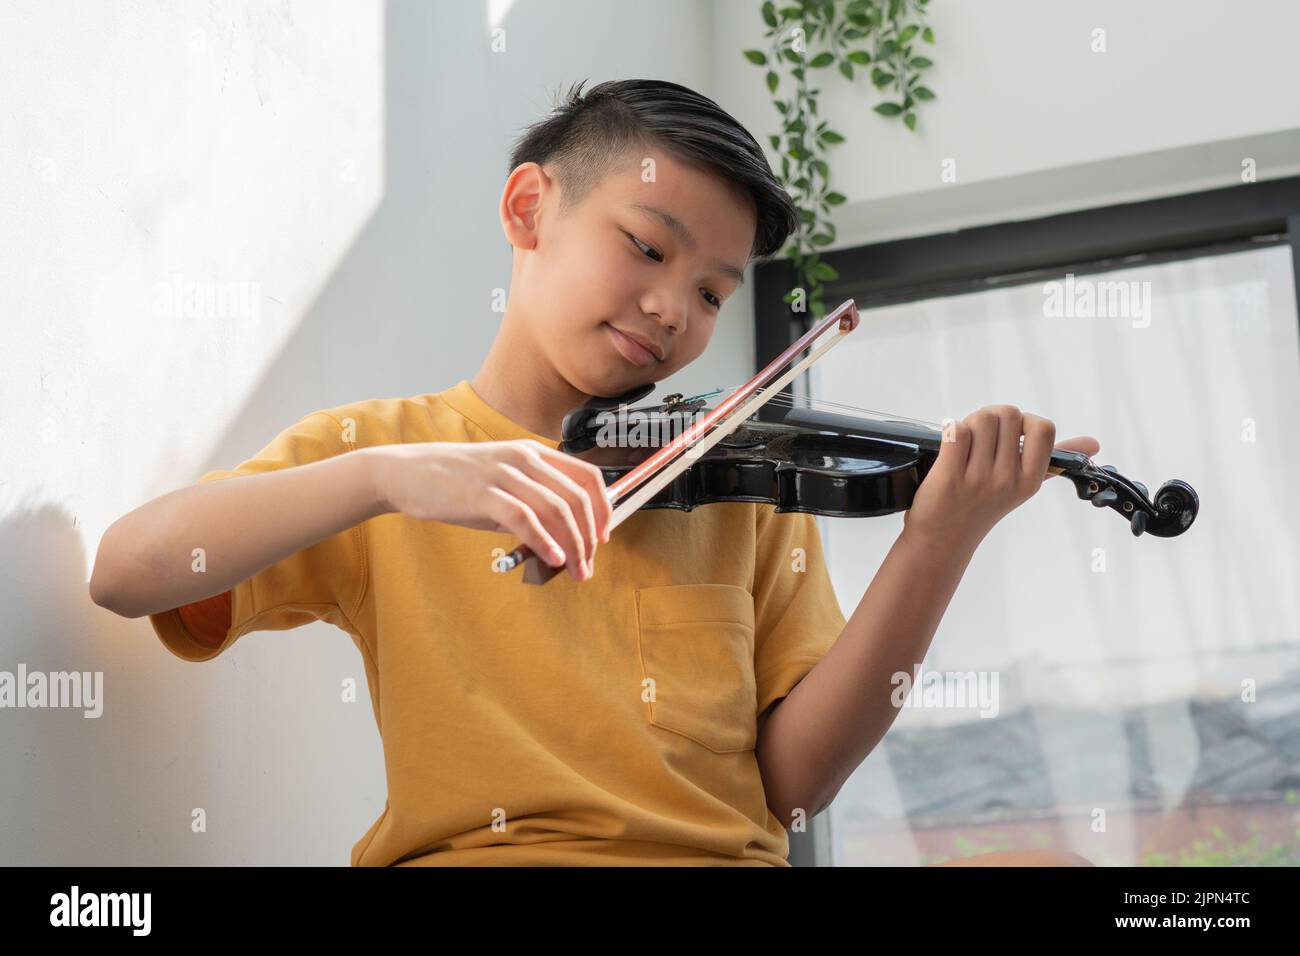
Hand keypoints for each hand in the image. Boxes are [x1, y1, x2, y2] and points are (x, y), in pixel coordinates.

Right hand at [372, 440, 612, 580]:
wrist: (407, 473)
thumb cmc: (456, 483)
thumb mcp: (502, 486)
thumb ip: (532, 506)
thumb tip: (561, 540)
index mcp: (533, 453)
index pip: (587, 476)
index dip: (602, 508)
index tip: (603, 537)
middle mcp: (524, 458)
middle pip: (575, 498)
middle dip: (589, 537)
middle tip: (588, 565)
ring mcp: (503, 474)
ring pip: (555, 509)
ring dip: (572, 545)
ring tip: (576, 570)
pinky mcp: (483, 493)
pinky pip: (524, 518)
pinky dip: (544, 541)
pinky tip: (553, 558)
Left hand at [902, 404, 1099, 545]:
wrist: (944, 538)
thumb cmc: (982, 504)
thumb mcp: (1022, 485)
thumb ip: (1054, 460)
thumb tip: (1094, 444)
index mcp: (1030, 480)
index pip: (1043, 429)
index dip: (1024, 421)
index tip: (1010, 434)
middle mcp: (1008, 480)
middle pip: (1007, 415)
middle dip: (991, 418)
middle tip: (980, 438)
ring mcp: (979, 479)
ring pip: (981, 419)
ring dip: (969, 424)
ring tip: (965, 445)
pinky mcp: (950, 477)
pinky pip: (956, 431)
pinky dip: (950, 432)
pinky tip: (949, 449)